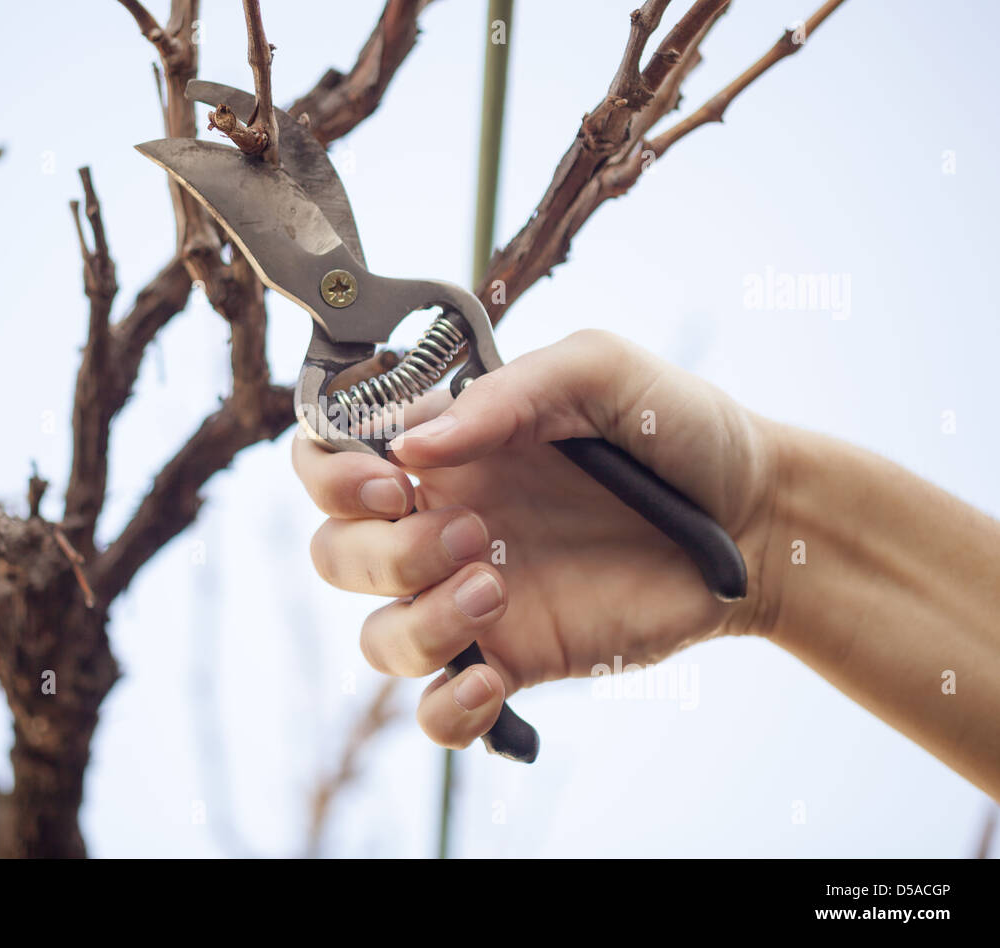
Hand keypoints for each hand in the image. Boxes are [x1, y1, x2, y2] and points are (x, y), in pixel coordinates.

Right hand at [292, 329, 781, 750]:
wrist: (755, 519)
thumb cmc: (677, 428)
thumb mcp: (598, 371)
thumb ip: (505, 394)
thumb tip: (412, 446)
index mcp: (445, 450)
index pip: (328, 462)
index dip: (332, 476)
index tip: (395, 479)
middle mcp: (440, 521)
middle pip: (334, 554)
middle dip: (382, 551)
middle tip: (471, 530)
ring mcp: (471, 597)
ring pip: (376, 636)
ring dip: (417, 620)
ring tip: (497, 587)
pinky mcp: (513, 659)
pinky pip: (436, 710)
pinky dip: (444, 711)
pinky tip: (490, 685)